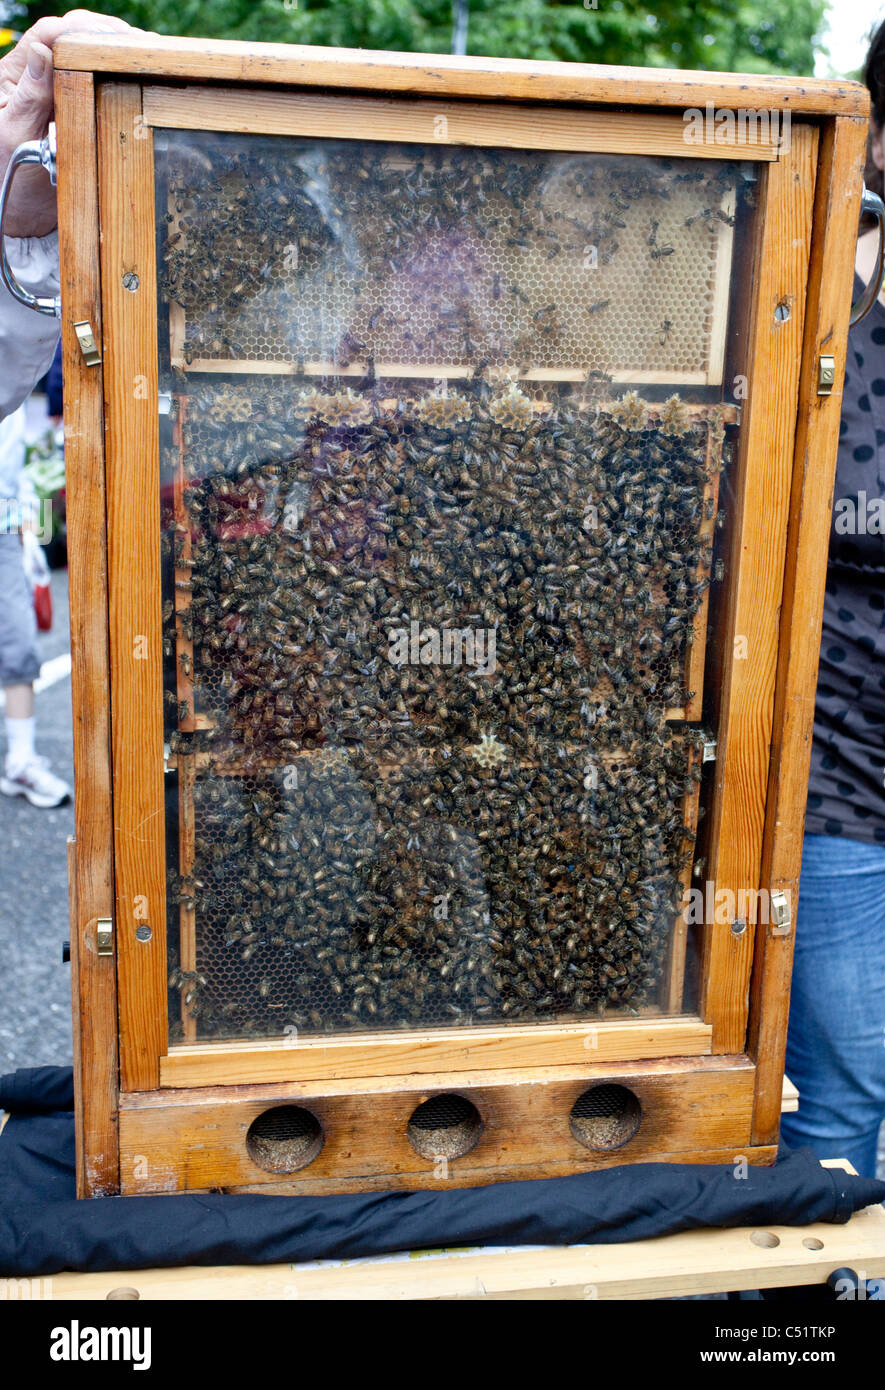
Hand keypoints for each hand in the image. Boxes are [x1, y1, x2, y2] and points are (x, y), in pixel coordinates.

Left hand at [0, 11, 131, 237]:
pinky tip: (141, 73)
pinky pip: (98, 77)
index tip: (109, 39)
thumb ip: (28, 94)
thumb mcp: (14, 133)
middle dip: (106, 34)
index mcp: (16, 73)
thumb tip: (41, 51)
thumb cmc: (10, 173)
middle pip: (72, 34)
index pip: (48, 34)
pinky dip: (120, 72)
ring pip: (88, 51)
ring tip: (146, 54)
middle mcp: (38, 73)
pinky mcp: (77, 103)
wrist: (23, 207)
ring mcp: (59, 87)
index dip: (79, 31)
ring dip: (117, 50)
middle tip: (138, 45)